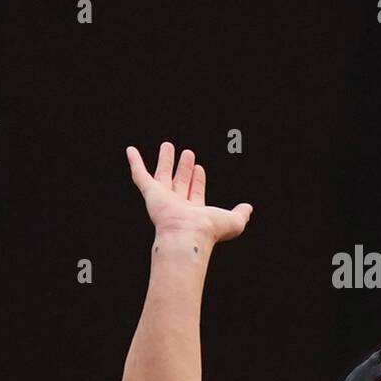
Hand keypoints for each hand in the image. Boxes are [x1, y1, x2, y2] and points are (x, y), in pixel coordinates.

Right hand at [126, 142, 252, 243]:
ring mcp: (162, 198)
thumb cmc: (209, 231)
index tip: (199, 168)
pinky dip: (135, 162)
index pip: (195, 192)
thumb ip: (241, 214)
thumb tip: (249, 209)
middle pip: (179, 182)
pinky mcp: (150, 193)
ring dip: (165, 160)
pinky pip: (139, 174)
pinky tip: (131, 150)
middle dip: (183, 168)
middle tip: (187, 153)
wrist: (188, 234)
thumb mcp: (233, 221)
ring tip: (168, 145)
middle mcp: (177, 205)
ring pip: (162, 175)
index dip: (198, 180)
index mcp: (194, 211)